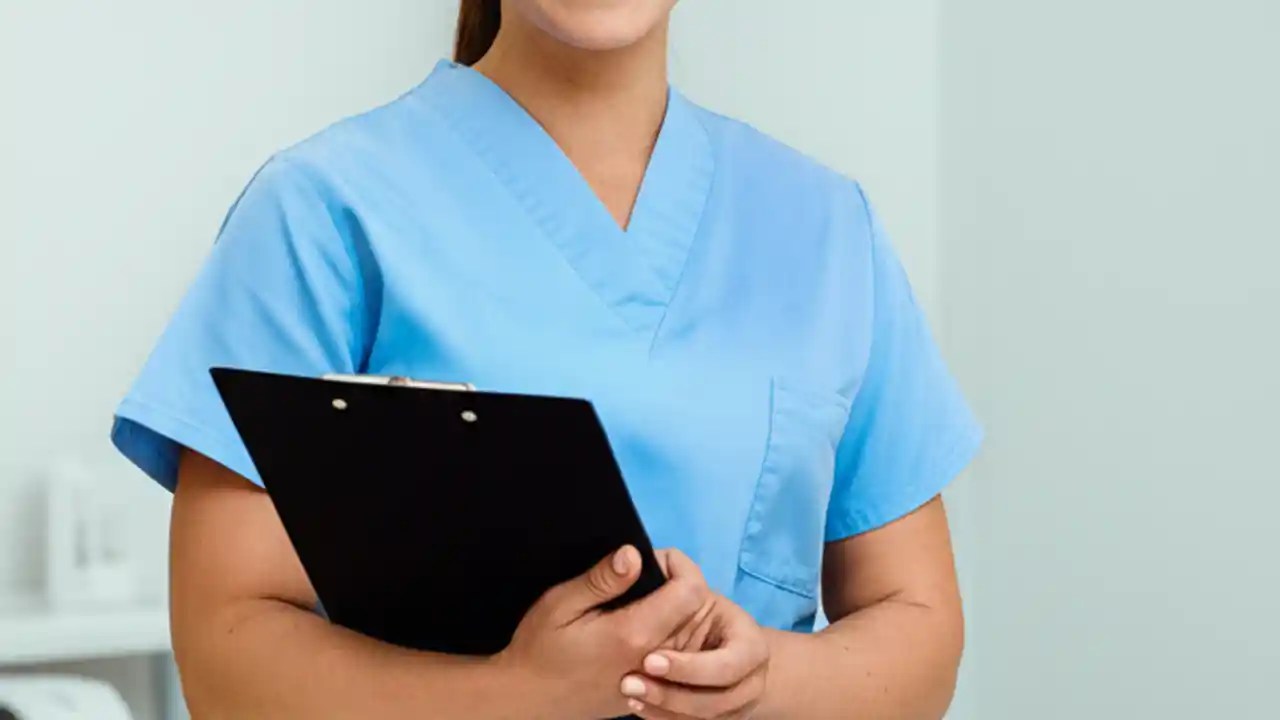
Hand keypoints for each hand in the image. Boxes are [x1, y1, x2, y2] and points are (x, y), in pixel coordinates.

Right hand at [493, 545, 706, 719]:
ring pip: (689, 636)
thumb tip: (635, 554)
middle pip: (696, 613)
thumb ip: (602, 580)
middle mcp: (654, 659)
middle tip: (645, 575)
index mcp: (634, 633)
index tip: (652, 558)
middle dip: (680, 584)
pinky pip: (675, 656)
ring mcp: (654, 679)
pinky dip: (668, 634)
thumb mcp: (560, 604)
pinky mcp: (648, 690)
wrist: (527, 701)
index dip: (680, 566)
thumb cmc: (538, 648)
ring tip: (642, 599)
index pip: (691, 591)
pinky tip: (637, 626)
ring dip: (676, 610)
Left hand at [620, 558, 769, 719]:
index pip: (731, 659)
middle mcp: (752, 672)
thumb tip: (639, 556)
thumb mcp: (676, 578)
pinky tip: (638, 706)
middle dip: (676, 694)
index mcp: (746, 636)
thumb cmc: (684, 601)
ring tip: (629, 695)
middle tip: (630, 683)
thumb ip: (666, 566)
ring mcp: (741, 698)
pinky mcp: (723, 715)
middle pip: (722, 697)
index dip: (690, 664)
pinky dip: (666, 719)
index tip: (649, 658)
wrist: (701, 632)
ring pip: (709, 716)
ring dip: (667, 709)